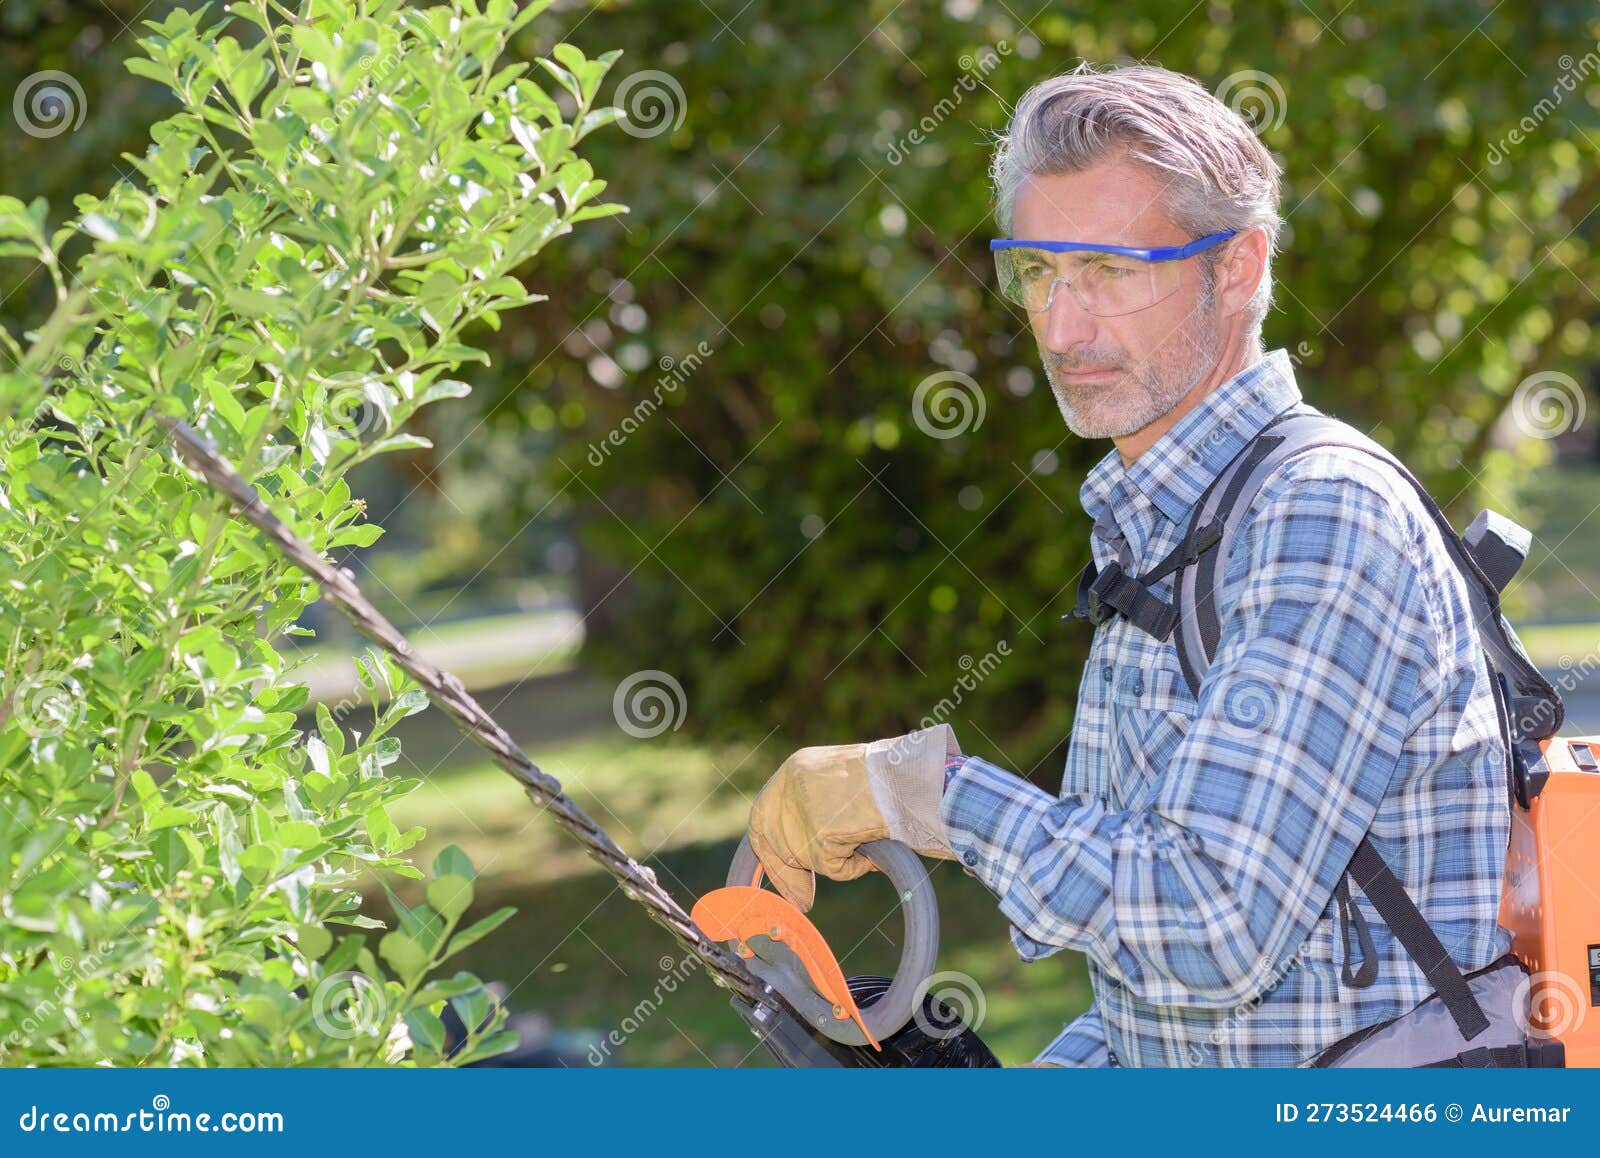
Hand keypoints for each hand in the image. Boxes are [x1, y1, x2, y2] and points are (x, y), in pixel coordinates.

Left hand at [746, 725, 959, 910]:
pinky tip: (872, 842)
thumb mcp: (845, 784)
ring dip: (836, 862)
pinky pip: (833, 867)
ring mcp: (803, 807)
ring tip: (867, 840)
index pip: (765, 814)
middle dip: (787, 876)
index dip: (772, 850)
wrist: (918, 778)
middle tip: (804, 902)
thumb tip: (807, 849)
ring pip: (806, 857)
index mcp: (799, 766)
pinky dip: (854, 865)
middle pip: (772, 841)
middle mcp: (792, 782)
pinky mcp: (819, 832)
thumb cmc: (895, 782)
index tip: (784, 875)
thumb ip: (821, 806)